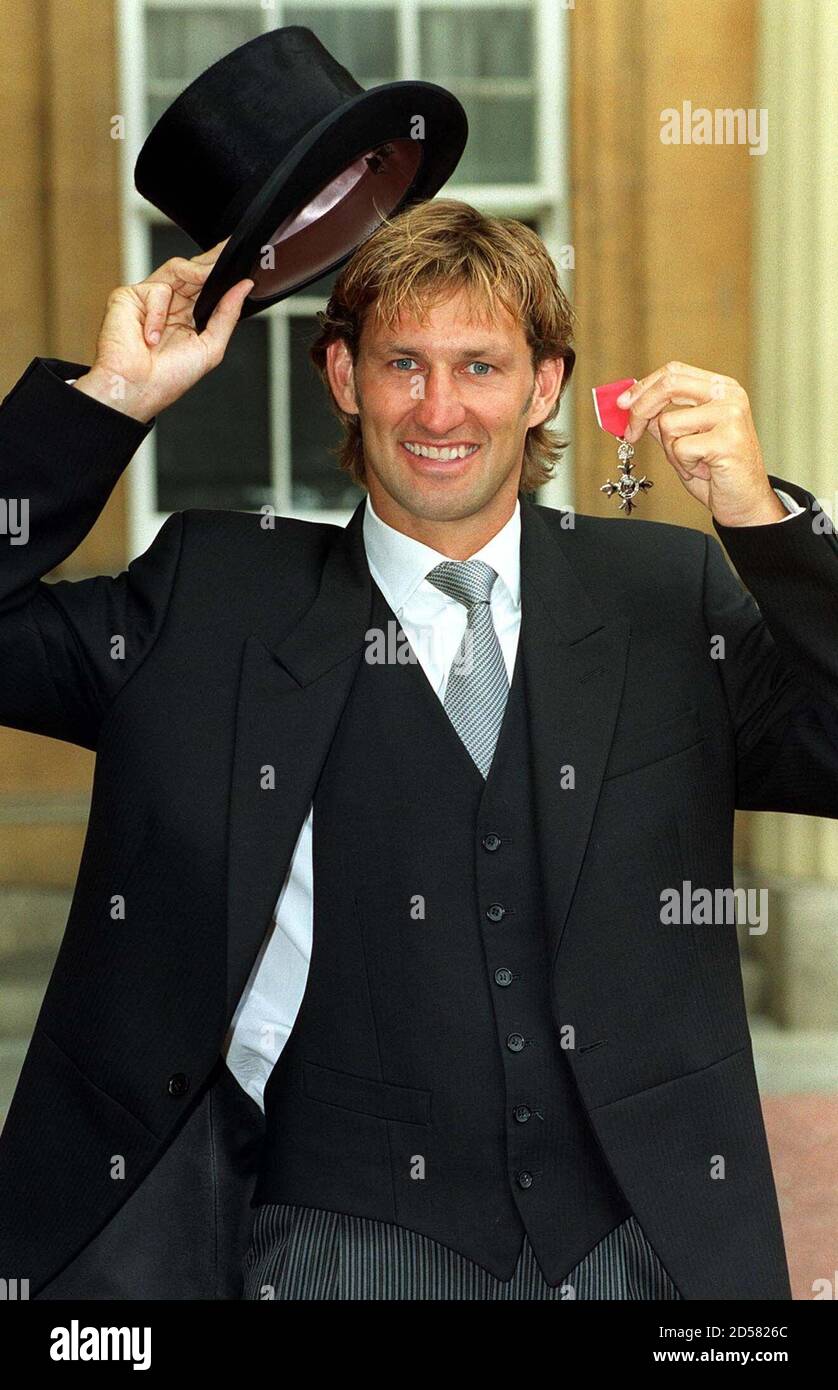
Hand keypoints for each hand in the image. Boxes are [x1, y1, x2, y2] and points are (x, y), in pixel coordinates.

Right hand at [73, 241, 253, 422]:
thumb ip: (227, 315)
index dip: (221, 273)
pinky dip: (158, 312)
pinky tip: (152, 336)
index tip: (240, 261)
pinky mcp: (129, 296)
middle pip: (192, 272)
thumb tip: (243, 288)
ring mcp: (149, 300)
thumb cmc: (168, 379)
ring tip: (205, 279)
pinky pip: (156, 289)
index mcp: (188, 318)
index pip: (206, 288)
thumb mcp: (211, 347)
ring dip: (195, 273)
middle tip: (227, 254)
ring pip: (176, 269)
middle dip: (212, 263)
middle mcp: (170, 307)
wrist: (137, 388)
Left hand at [616, 362, 787, 525]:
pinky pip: (680, 448)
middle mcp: (728, 395)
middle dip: (640, 410)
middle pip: (669, 385)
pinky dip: (684, 466)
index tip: (622, 405)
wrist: (746, 502)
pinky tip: (705, 470)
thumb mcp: (682, 440)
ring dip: (671, 451)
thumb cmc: (715, 472)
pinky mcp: (727, 439)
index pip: (674, 371)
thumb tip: (629, 406)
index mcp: (720, 388)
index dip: (643, 387)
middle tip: (631, 434)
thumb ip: (661, 420)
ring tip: (693, 462)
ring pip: (669, 423)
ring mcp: (730, 415)